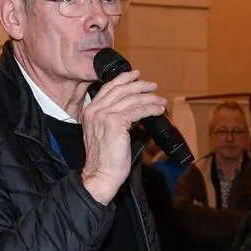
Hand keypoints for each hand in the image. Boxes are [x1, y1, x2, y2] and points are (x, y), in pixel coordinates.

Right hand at [80, 70, 166, 204]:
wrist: (100, 175)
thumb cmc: (103, 160)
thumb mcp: (102, 133)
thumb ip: (112, 119)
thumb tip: (133, 111)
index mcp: (89, 111)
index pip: (108, 88)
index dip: (123, 79)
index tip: (136, 75)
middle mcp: (95, 110)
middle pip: (121, 89)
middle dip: (140, 85)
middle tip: (153, 86)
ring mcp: (104, 115)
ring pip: (132, 99)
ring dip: (149, 98)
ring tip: (160, 101)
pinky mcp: (116, 122)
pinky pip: (138, 110)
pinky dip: (150, 108)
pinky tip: (158, 110)